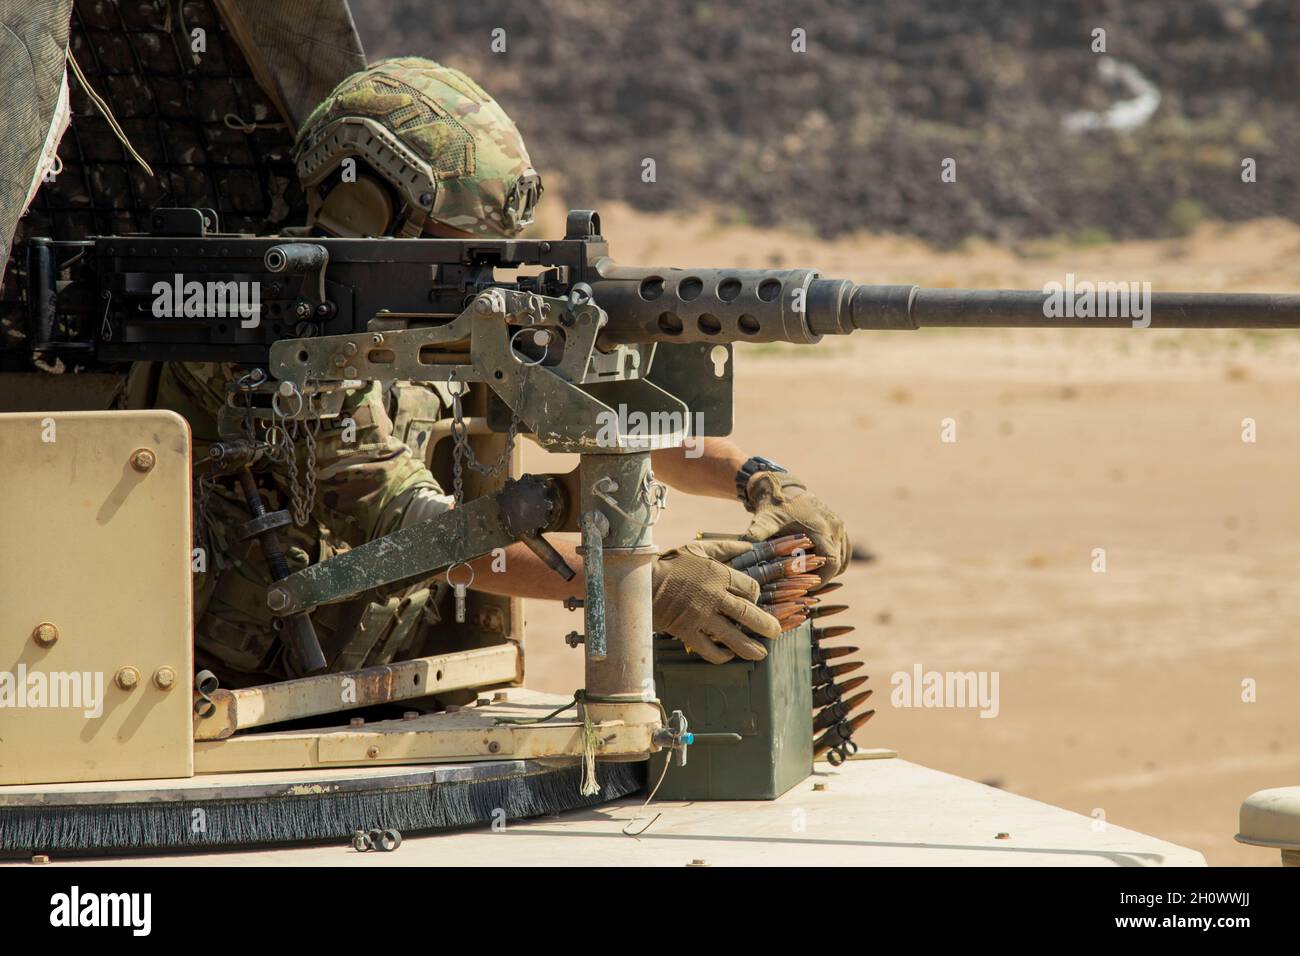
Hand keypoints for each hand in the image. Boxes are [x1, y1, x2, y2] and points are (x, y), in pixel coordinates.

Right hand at [652, 541, 781, 663]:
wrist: (641, 583)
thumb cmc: (672, 565)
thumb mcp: (699, 549)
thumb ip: (726, 547)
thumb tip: (749, 545)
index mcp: (719, 575)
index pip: (750, 589)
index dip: (756, 596)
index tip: (754, 602)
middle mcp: (713, 596)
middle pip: (747, 613)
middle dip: (765, 625)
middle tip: (775, 632)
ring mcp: (700, 616)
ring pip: (732, 636)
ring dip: (750, 647)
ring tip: (761, 654)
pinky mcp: (687, 631)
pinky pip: (709, 649)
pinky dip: (721, 655)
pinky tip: (728, 655)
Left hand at [743, 471, 848, 582]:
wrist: (782, 487)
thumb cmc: (772, 506)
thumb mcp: (765, 519)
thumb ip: (757, 533)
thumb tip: (742, 547)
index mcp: (821, 528)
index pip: (831, 563)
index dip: (821, 580)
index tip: (805, 588)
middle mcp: (835, 527)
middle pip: (839, 563)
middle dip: (823, 576)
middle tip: (804, 585)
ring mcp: (839, 527)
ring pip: (843, 559)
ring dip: (830, 570)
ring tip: (808, 576)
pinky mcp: (839, 526)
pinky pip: (844, 550)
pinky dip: (834, 560)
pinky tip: (815, 565)